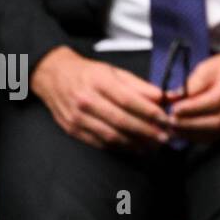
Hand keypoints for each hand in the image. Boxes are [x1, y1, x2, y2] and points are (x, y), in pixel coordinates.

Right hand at [30, 46, 171, 150]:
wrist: (54, 77)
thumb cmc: (88, 73)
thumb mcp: (115, 72)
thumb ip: (139, 86)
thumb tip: (162, 97)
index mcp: (99, 82)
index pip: (129, 100)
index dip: (149, 112)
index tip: (165, 118)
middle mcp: (86, 100)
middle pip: (121, 120)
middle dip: (146, 131)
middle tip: (164, 137)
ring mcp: (78, 117)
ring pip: (110, 135)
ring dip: (134, 143)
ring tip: (152, 145)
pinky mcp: (73, 130)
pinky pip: (99, 142)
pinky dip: (119, 147)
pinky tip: (133, 147)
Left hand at [167, 43, 219, 140]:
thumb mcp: (209, 67)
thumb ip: (192, 83)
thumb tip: (173, 99)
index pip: (212, 102)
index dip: (191, 109)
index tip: (173, 109)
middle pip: (215, 121)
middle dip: (189, 124)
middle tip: (170, 122)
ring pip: (215, 132)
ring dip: (192, 133)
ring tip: (175, 129)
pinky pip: (218, 136)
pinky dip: (200, 136)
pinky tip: (187, 132)